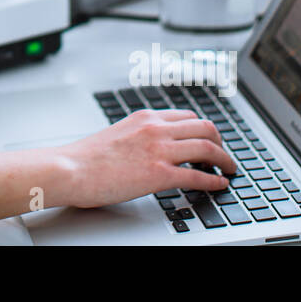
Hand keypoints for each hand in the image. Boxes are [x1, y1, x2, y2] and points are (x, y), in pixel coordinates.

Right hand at [59, 109, 236, 207]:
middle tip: (224, 155)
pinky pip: (198, 175)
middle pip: (204, 127)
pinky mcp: (159, 174)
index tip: (210, 140)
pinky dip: (214, 180)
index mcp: (145, 117)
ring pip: (207, 147)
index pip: (187, 116)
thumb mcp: (118, 133)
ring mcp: (159, 150)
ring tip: (229, 169)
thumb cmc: (86, 157)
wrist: (71, 169)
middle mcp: (156, 128)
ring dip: (224, 159)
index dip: (204, 129)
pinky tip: (220, 184)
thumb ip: (139, 135)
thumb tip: (150, 147)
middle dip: (220, 141)